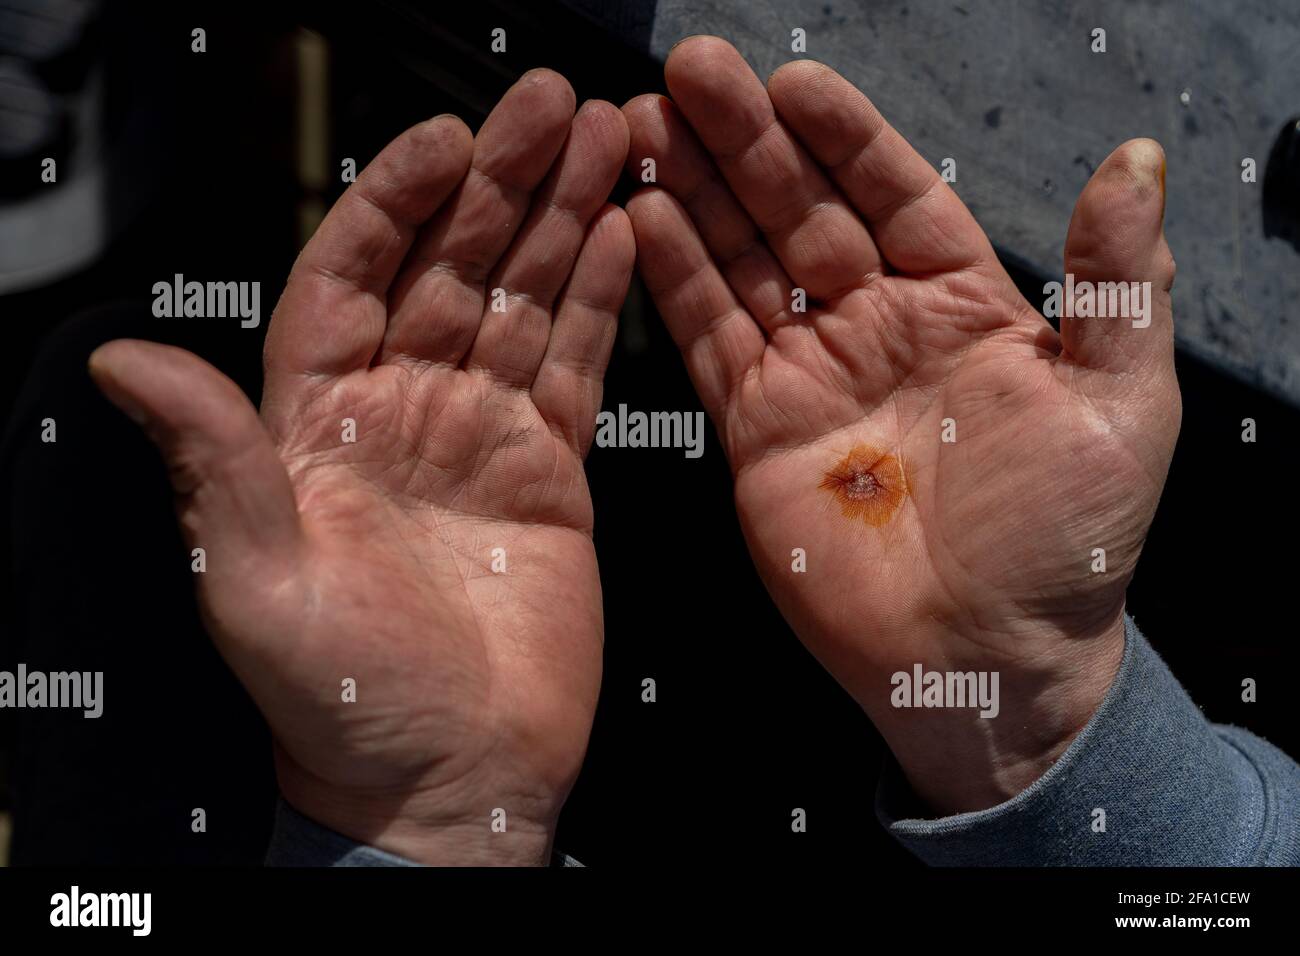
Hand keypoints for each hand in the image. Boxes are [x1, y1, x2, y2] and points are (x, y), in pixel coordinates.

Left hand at [89, 70, 633, 862]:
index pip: (349, 273)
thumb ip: (210, 465)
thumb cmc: (340, 701)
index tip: (449, 138)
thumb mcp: (256, 583)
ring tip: (609, 141)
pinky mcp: (549, 465)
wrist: (448, 780)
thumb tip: (123, 363)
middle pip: (447, 265)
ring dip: (562, 218)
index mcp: (316, 422)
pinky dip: (600, 298)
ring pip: (519, 298)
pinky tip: (621, 236)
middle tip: (557, 104)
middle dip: (503, 180)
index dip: (397, 200)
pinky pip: (575, 362)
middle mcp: (399, 409)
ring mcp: (479, 432)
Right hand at [625, 37, 1178, 813]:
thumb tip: (1137, 161)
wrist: (986, 664)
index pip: (894, 193)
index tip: (793, 81)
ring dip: (693, 192)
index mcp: (965, 305)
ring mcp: (811, 375)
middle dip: (746, 142)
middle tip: (691, 72)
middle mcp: (878, 327)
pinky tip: (640, 215)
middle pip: (801, 212)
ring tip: (642, 123)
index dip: (844, 137)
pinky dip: (672, 278)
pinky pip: (708, 338)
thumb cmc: (1067, 544)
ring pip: (742, 262)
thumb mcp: (1120, 404)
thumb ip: (1116, 283)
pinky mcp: (757, 429)